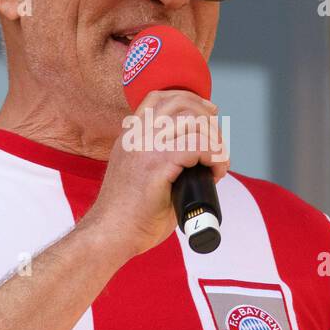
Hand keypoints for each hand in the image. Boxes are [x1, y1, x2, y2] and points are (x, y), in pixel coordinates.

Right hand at [80, 90, 228, 260]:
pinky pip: (196, 147)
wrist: (111, 233)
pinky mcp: (156, 166)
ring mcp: (145, 148)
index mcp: (130, 135)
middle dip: (208, 120)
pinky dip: (214, 156)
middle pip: (181, 103)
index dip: (190, 99)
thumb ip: (160, 158)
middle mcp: (136, 136)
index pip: (159, 97)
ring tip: (218, 160)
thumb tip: (196, 159)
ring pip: (192, 121)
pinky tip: (216, 171)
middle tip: (217, 144)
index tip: (209, 112)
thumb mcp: (140, 173)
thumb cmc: (129, 213)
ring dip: (214, 139)